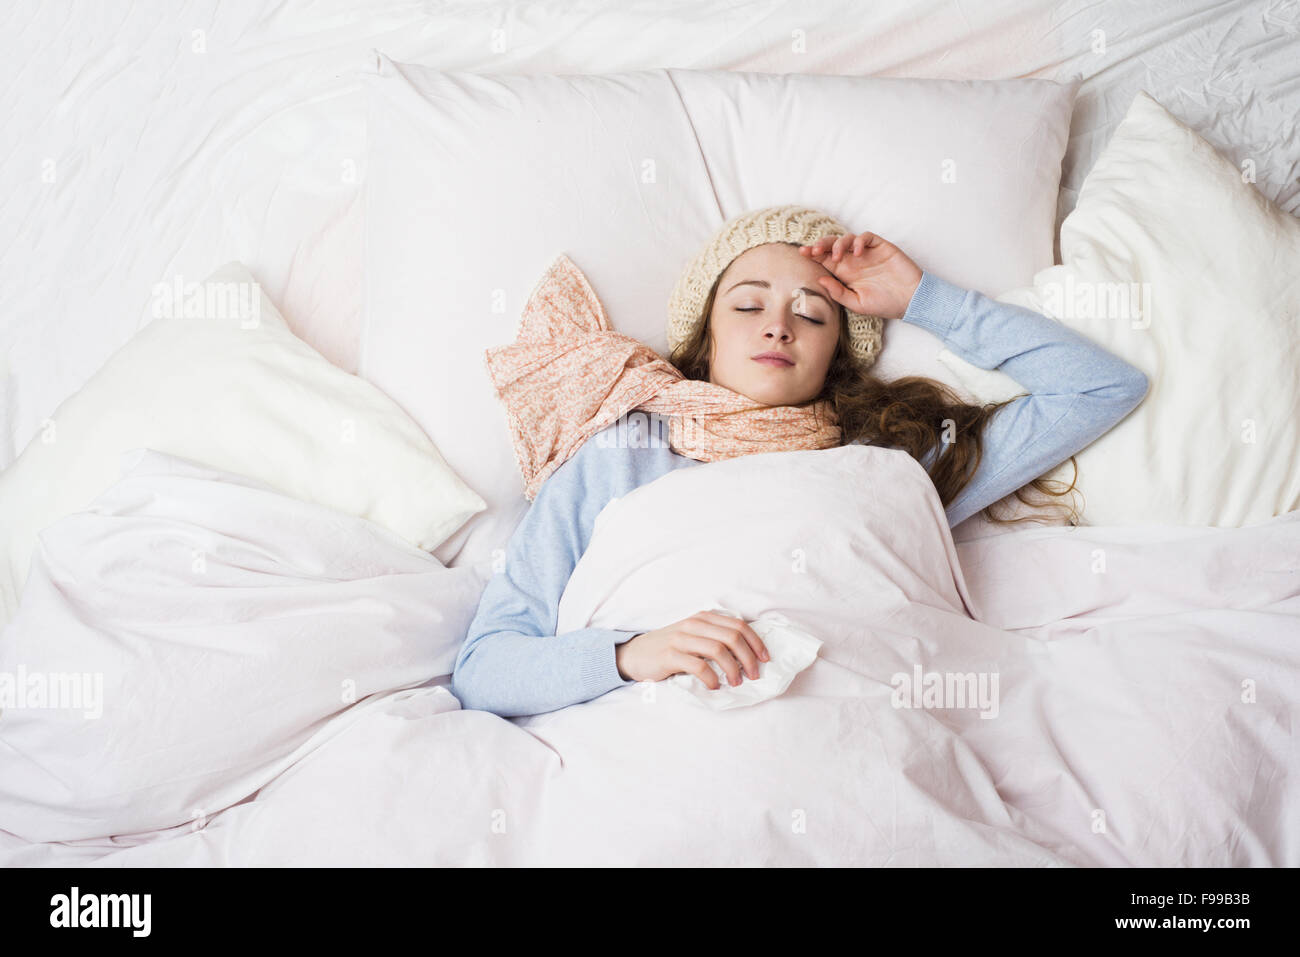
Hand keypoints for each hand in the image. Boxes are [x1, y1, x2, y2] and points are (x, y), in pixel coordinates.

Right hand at [615, 611, 769, 689]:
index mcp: (703, 618)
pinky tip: (714, 686)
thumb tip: (748, 653)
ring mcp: (681, 638)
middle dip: (749, 658)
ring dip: (733, 669)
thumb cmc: (670, 648)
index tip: (765, 659)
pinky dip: (711, 678)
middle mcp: (694, 624)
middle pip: (732, 637)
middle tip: (753, 675)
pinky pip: (699, 665)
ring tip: (736, 683)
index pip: (738, 625)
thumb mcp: (694, 636)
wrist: (635, 654)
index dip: (756, 642)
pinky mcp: (670, 655)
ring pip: (719, 650)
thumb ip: (715, 637)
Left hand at [799, 231, 922, 320]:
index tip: (802, 253)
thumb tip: (820, 279)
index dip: (813, 255)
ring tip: (837, 256)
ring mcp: (867, 253)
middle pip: (832, 246)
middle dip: (821, 245)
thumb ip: (838, 292)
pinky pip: (866, 237)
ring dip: (838, 244)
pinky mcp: (881, 247)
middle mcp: (854, 261)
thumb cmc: (884, 304)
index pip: (825, 260)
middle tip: (813, 251)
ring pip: (847, 239)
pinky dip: (859, 240)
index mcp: (845, 274)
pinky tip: (857, 252)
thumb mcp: (857, 304)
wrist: (911, 300)